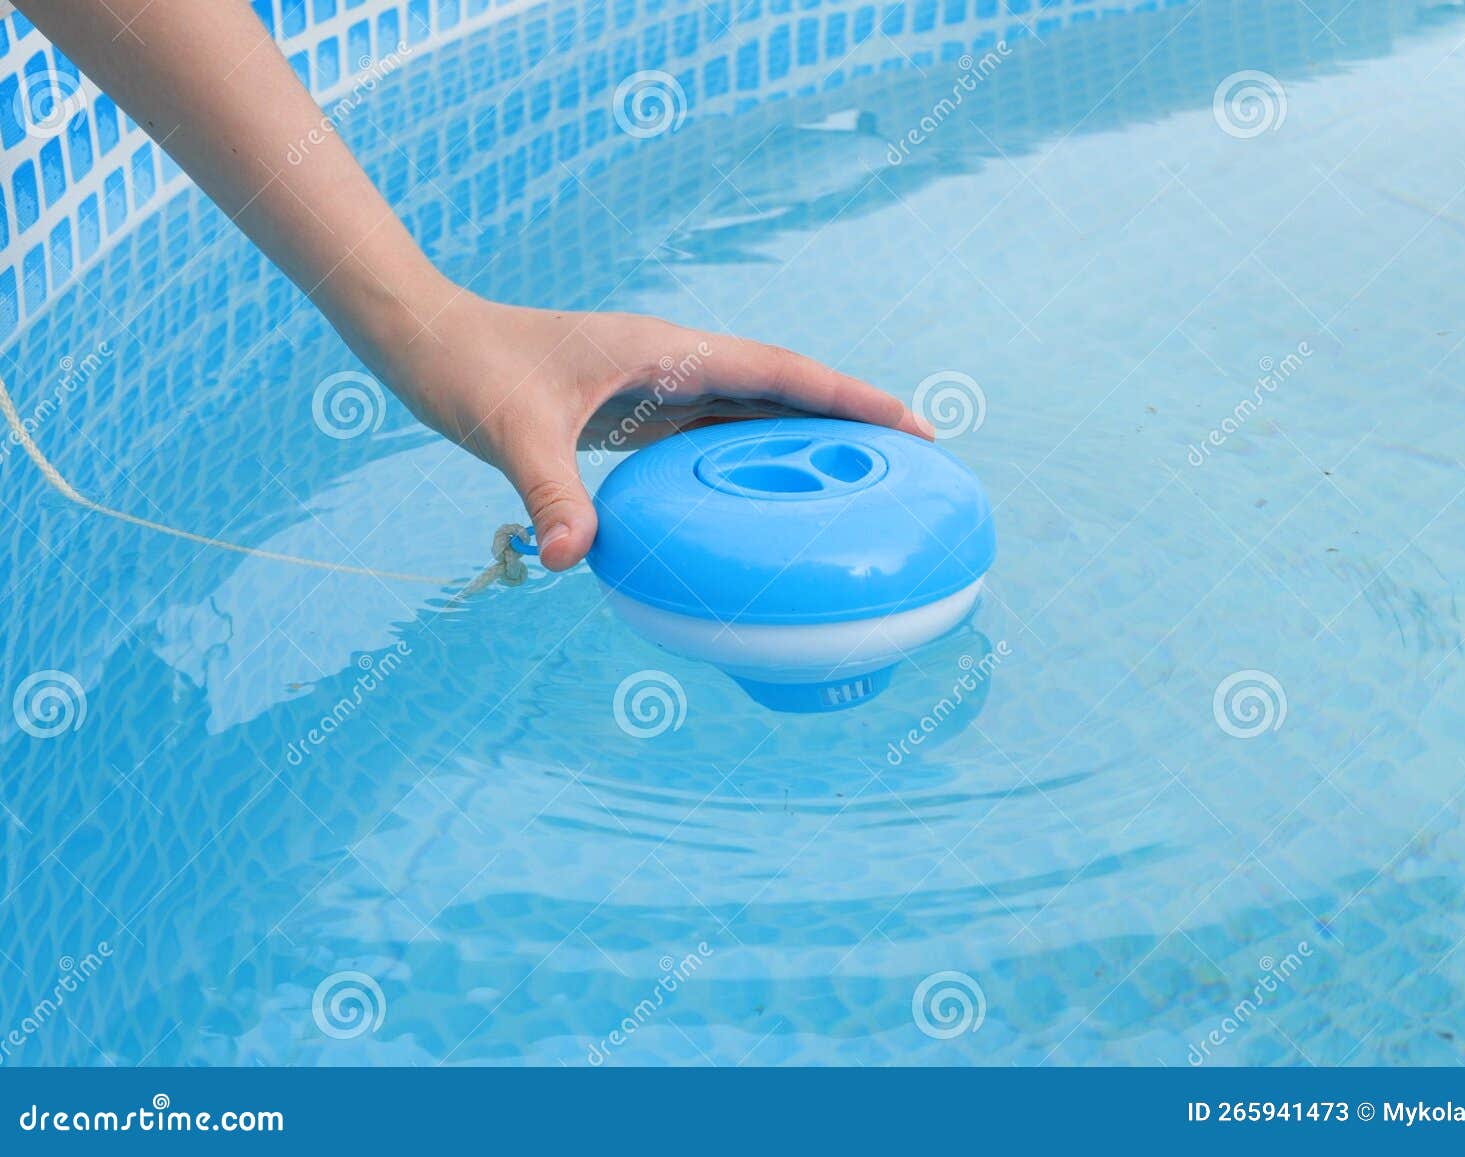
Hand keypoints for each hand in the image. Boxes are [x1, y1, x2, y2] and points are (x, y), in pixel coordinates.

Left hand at [367, 290, 932, 570]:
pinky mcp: (639, 410)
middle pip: (785, 390)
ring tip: (864, 480)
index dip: (850, 399)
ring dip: (808, 439)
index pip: (780, 373)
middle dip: (850, 420)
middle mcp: (676, 362)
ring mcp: (659, 385)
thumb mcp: (510, 430)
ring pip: (755, 411)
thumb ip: (549, 491)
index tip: (912, 426)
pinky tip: (773, 492)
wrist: (430, 342)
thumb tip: (572, 560)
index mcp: (667, 352)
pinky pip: (717, 432)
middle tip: (916, 460)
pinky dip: (756, 457)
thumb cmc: (470, 371)